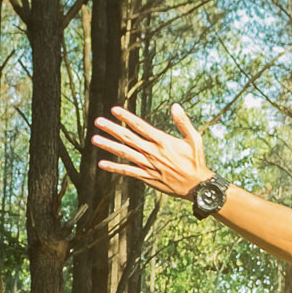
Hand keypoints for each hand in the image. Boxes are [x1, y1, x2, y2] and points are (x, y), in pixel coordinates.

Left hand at [91, 104, 213, 198]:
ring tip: (95, 139)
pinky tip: (102, 164)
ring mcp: (148, 165)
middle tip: (98, 122)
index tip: (114, 110)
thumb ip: (183, 122)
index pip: (140, 126)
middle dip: (112, 128)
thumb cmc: (196, 161)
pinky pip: (127, 171)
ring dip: (109, 146)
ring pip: (125, 153)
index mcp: (162, 141)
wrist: (196, 186)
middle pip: (128, 137)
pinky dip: (114, 168)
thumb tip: (175, 106)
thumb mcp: (194, 139)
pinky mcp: (147, 177)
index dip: (126, 117)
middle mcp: (152, 152)